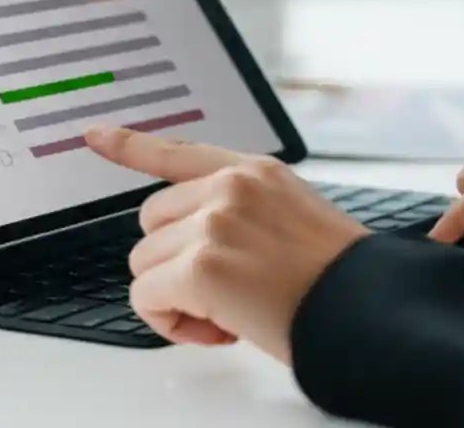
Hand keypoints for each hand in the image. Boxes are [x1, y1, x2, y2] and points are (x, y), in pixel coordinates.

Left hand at [85, 127, 368, 363]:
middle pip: (151, 222)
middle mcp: (232, 187)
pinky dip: (170, 322)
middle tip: (224, 294)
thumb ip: (239, 215)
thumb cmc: (339, 281)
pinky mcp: (200, 264)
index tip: (94, 134)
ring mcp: (214, 221)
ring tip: (230, 314)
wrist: (368, 311)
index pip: (178, 151)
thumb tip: (188, 245)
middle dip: (174, 261)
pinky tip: (217, 329)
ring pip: (144, 263)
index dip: (130, 145)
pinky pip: (146, 298)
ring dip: (175, 296)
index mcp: (256, 172)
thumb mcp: (294, 221)